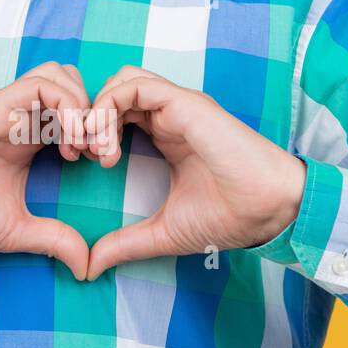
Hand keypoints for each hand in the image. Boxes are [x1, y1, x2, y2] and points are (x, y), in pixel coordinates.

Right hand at [0, 62, 93, 280]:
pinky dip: (67, 105)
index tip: (101, 164)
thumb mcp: (16, 230)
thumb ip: (53, 239)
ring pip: (61, 75)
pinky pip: (41, 85)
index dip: (97, 131)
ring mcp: (7, 109)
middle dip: (97, 113)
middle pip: (73, 83)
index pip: (75, 110)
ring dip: (83, 106)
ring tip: (81, 146)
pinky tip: (66, 142)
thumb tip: (86, 264)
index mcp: (26, 139)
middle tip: (99, 152)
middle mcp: (19, 118)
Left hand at [84, 66, 306, 279]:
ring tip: (97, 152)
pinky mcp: (184, 103)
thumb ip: (125, 244)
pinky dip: (109, 108)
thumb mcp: (162, 232)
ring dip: (97, 111)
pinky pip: (133, 86)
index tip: (84, 164)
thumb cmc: (227, 217)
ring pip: (120, 81)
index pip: (117, 111)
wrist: (266, 211)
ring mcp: (177, 105)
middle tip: (81, 155)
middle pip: (113, 91)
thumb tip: (90, 266)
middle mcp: (170, 114)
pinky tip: (109, 148)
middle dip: (87, 118)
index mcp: (165, 133)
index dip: (92, 131)